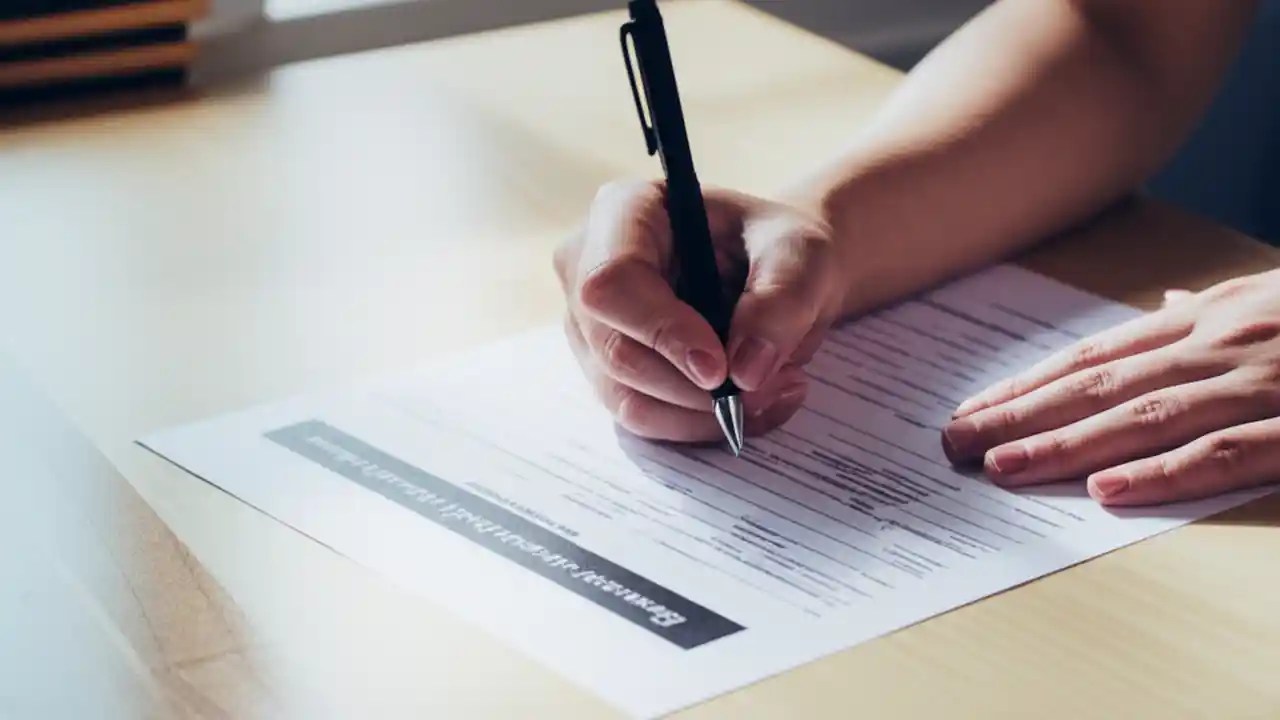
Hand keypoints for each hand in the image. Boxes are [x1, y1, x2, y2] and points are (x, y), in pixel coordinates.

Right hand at [553, 180, 844, 441]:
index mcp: (624, 212)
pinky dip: (697, 424)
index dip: (661, 331)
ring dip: (701, 413)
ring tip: (773, 393)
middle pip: (614, 349)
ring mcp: (591, 325)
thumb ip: (779, 303)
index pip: (612, 281)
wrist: (777, 272)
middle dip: (692, 388)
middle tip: (768, 388)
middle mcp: (587, 267)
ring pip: (625, 395)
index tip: (720, 368)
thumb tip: (744, 372)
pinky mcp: (608, 371)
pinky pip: (642, 417)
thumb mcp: (801, 257)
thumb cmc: (778, 246)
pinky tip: (751, 405)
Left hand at [942, 270, 1279, 505]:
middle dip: (1019, 415)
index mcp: (1210, 316)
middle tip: (955, 442)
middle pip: (1099, 385)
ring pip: (1143, 416)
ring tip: (999, 468)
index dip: (1029, 385)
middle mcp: (1219, 345)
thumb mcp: (1272, 298)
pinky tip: (1104, 490)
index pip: (1097, 355)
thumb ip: (1214, 312)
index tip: (974, 409)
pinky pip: (1223, 452)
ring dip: (1064, 444)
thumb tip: (1163, 304)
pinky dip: (1162, 472)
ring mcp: (1259, 383)